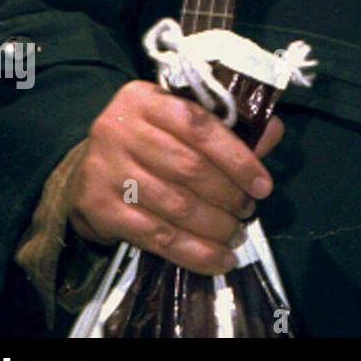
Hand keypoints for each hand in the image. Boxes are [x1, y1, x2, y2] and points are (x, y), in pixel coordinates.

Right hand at [67, 80, 284, 274]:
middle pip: (189, 169)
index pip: (201, 127)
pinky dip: (193, 252)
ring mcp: (106, 170)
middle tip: (248, 210)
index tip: (263, 185)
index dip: (238, 159)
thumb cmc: (149, 141)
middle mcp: (120, 129)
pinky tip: (218, 259)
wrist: (87, 171)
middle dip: (229, 195)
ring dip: (215, 227)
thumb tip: (273, 131)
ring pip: (176, 205)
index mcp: (146, 100)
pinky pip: (156, 236)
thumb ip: (228, 127)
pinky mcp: (98, 208)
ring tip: (236, 235)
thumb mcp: (181, 122)